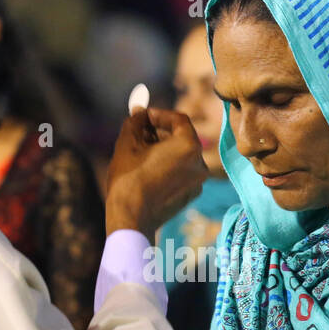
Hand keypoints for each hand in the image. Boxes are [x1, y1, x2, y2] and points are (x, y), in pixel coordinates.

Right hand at [105, 107, 206, 241]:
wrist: (131, 218)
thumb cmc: (129, 178)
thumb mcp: (128, 142)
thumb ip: (136, 121)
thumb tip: (139, 112)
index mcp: (190, 146)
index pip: (179, 120)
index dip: (159, 114)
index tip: (143, 116)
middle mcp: (200, 163)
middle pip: (182, 138)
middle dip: (160, 132)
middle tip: (139, 132)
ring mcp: (197, 182)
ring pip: (181, 157)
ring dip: (163, 150)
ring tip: (140, 152)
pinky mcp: (190, 196)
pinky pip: (181, 173)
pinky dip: (168, 167)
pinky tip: (147, 170)